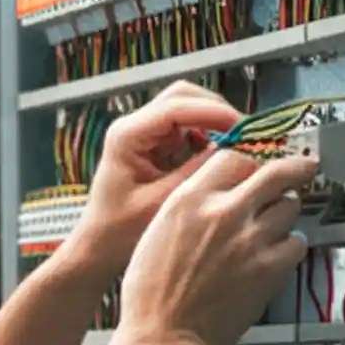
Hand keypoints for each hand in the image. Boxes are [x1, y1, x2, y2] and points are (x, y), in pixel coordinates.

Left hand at [69, 81, 244, 277]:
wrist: (98, 247)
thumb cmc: (120, 231)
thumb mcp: (162, 203)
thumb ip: (197, 172)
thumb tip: (238, 150)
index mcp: (127, 135)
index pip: (176, 106)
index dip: (215, 113)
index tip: (245, 129)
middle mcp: (134, 125)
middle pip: (184, 96)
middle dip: (217, 112)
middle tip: (246, 136)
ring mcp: (144, 133)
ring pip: (189, 109)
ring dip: (215, 123)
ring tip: (238, 147)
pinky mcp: (155, 145)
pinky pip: (188, 128)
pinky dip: (208, 136)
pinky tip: (222, 158)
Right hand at [117, 151, 316, 344]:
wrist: (164, 333)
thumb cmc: (152, 291)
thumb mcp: (157, 230)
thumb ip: (192, 204)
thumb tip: (219, 189)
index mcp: (189, 200)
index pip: (234, 155)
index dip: (252, 157)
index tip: (260, 160)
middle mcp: (223, 213)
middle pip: (276, 171)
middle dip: (295, 167)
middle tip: (304, 167)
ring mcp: (251, 240)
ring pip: (290, 207)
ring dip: (285, 212)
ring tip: (275, 223)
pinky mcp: (270, 269)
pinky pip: (297, 243)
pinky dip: (289, 246)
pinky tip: (275, 253)